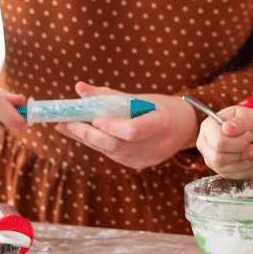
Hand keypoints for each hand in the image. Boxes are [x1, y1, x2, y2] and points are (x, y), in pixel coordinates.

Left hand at [55, 82, 199, 169]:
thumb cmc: (163, 107)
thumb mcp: (143, 97)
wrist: (186, 128)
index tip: (94, 117)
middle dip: (88, 134)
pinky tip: (86, 135)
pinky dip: (99, 144)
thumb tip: (79, 88)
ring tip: (68, 127)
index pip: (134, 130)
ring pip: (111, 152)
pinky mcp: (140, 165)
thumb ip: (110, 95)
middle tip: (66, 123)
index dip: (112, 126)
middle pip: (116, 144)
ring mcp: (147, 158)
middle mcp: (156, 145)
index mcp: (162, 124)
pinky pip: (114, 155)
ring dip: (88, 139)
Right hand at [196, 106, 252, 178]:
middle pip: (219, 159)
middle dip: (243, 153)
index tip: (249, 135)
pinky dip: (252, 166)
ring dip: (251, 160)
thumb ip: (239, 123)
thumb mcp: (247, 116)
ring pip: (230, 169)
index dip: (238, 142)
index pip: (219, 142)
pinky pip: (238, 175)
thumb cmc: (248, 119)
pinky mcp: (222, 171)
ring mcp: (212, 160)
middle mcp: (205, 146)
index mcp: (208, 128)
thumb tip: (227, 128)